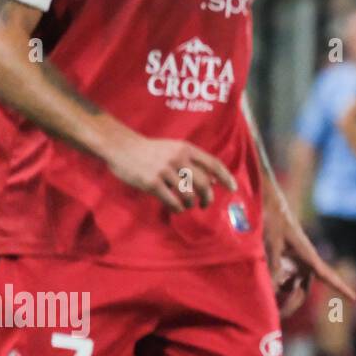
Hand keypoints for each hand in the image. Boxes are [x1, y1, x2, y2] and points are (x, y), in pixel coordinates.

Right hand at [106, 135, 236, 212]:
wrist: (122, 147)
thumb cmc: (152, 150)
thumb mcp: (175, 149)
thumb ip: (194, 161)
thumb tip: (214, 180)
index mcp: (186, 149)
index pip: (213, 164)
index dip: (226, 177)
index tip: (233, 188)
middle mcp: (178, 159)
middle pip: (203, 183)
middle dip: (208, 197)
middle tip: (206, 204)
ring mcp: (164, 171)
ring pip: (188, 194)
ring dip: (190, 204)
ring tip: (187, 205)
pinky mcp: (151, 183)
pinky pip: (171, 201)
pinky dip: (177, 208)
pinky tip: (176, 208)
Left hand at [261, 182, 355, 314]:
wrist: (269, 204)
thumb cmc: (275, 221)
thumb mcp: (272, 244)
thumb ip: (273, 267)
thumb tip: (273, 289)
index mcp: (308, 256)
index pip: (328, 275)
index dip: (341, 287)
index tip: (354, 298)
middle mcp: (304, 261)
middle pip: (302, 290)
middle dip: (291, 303)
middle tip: (277, 317)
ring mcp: (294, 261)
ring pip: (291, 285)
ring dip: (279, 292)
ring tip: (264, 293)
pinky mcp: (285, 259)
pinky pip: (282, 277)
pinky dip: (274, 281)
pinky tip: (262, 278)